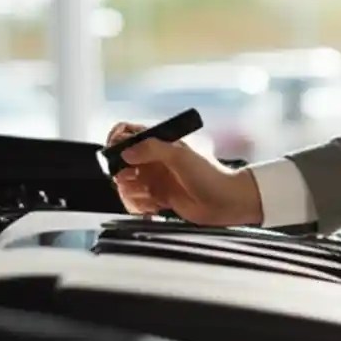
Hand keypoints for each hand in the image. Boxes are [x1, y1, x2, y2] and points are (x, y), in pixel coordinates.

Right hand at [105, 122, 263, 225]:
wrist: (226, 201)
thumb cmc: (210, 175)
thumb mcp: (180, 156)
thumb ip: (152, 149)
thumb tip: (125, 151)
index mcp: (159, 143)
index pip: (127, 134)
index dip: (115, 142)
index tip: (114, 156)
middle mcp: (154, 160)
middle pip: (121, 163)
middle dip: (121, 174)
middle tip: (132, 181)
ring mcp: (155, 179)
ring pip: (126, 185)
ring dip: (131, 193)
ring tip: (148, 197)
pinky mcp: (158, 198)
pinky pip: (136, 202)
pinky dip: (140, 206)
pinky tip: (154, 207)